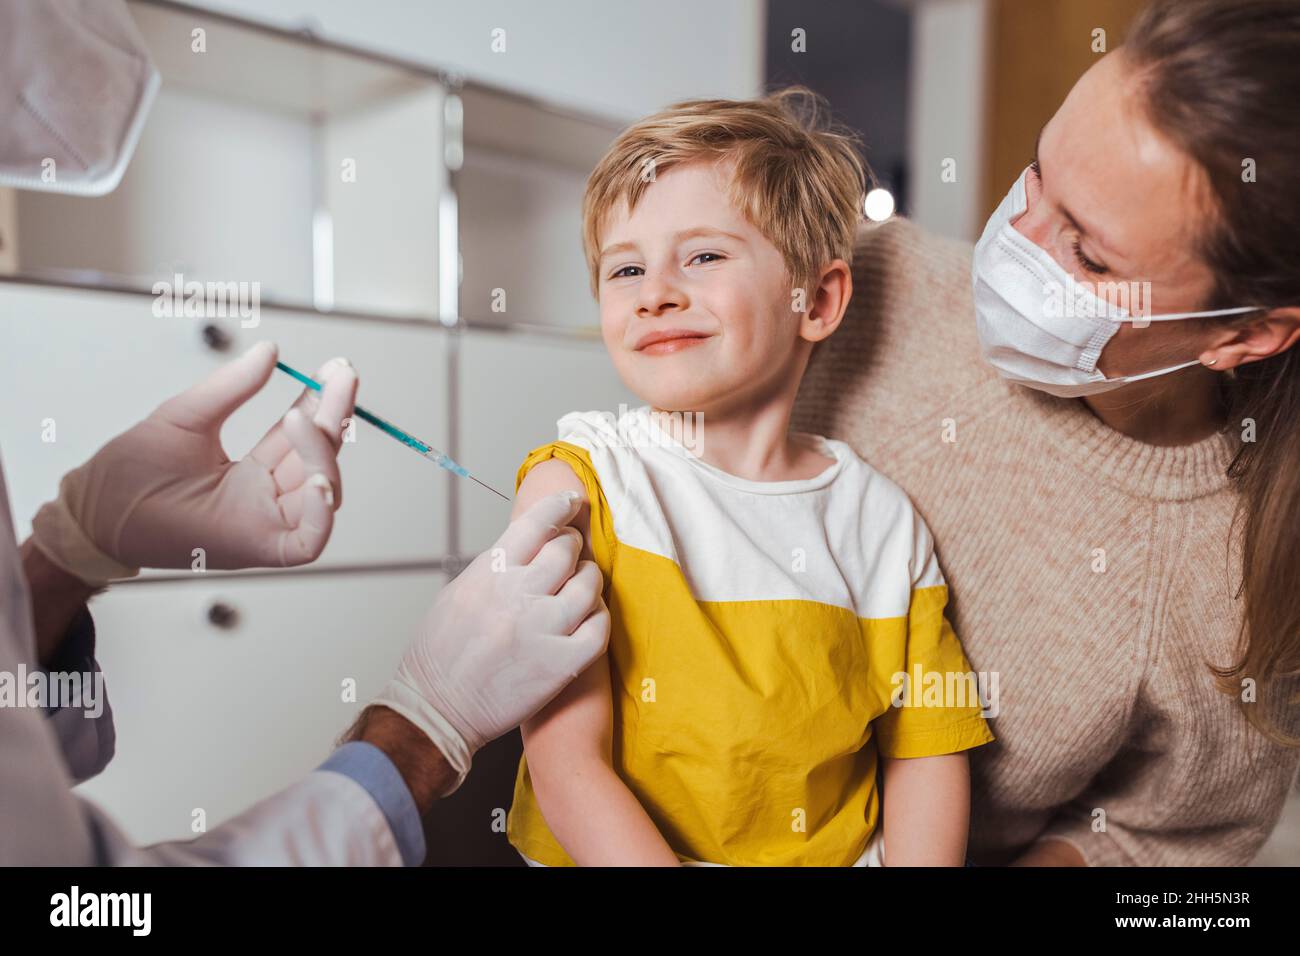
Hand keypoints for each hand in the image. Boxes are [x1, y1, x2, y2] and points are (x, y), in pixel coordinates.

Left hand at [30, 342, 357, 583]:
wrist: (93, 514)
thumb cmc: (130, 474)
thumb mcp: (185, 416)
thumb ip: (230, 387)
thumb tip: (269, 352)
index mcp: (252, 473)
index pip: (302, 436)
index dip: (323, 402)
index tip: (334, 369)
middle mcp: (266, 499)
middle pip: (321, 459)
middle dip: (336, 415)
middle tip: (341, 376)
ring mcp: (266, 525)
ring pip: (324, 493)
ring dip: (324, 455)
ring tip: (303, 418)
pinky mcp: (261, 549)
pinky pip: (310, 539)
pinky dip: (322, 512)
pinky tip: (318, 479)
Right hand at [371, 491, 610, 794]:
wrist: (435, 711)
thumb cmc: (438, 655)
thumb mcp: (458, 594)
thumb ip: (495, 568)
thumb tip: (527, 547)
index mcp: (490, 573)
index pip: (536, 522)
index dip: (560, 505)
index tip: (572, 501)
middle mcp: (518, 595)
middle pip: (567, 550)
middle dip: (573, 547)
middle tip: (570, 555)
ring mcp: (542, 629)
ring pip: (589, 585)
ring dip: (589, 581)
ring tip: (580, 588)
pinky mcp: (560, 664)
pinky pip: (599, 629)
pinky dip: (598, 619)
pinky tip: (588, 621)